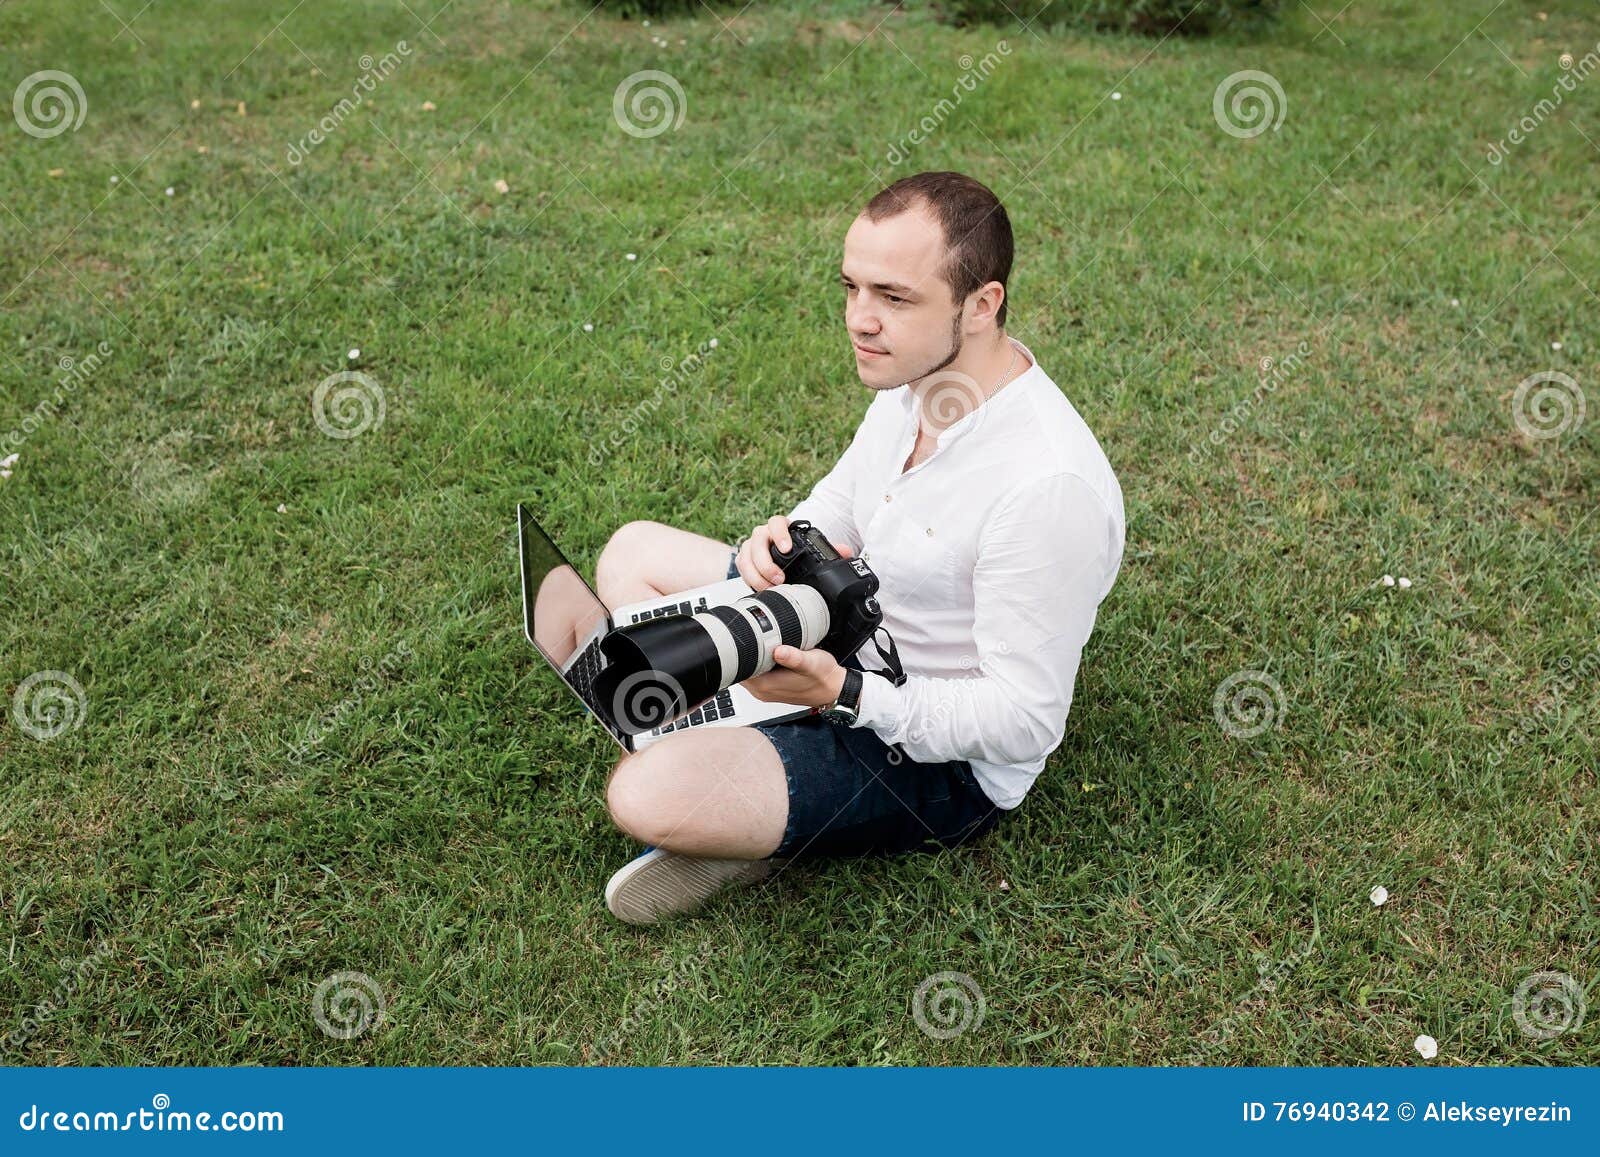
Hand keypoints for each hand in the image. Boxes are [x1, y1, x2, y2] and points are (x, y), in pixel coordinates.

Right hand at [736, 515, 854, 591]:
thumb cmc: (796, 549)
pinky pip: (742, 568)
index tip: (786, 548)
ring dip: (757, 575)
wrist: (782, 553)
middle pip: (757, 541)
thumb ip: (830, 548)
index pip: (776, 522)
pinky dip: (750, 580)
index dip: (779, 534)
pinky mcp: (745, 559)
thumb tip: (845, 551)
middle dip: (766, 563)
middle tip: (780, 578)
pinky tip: (762, 588)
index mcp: (780, 527)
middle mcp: (763, 534)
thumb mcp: (812, 547)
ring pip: (746, 557)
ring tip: (772, 587)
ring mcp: (751, 546)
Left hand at [744, 645, 846, 709]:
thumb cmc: (823, 677)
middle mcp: (762, 691)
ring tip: (758, 640)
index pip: (738, 669)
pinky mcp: (771, 687)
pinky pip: (756, 673)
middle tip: (750, 633)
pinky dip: (758, 662)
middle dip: (742, 653)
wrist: (833, 689)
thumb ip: (794, 658)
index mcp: (766, 686)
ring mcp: (766, 690)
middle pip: (739, 669)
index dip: (738, 652)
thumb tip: (778, 651)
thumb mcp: (811, 663)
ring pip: (746, 671)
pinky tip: (767, 652)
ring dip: (750, 657)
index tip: (742, 636)